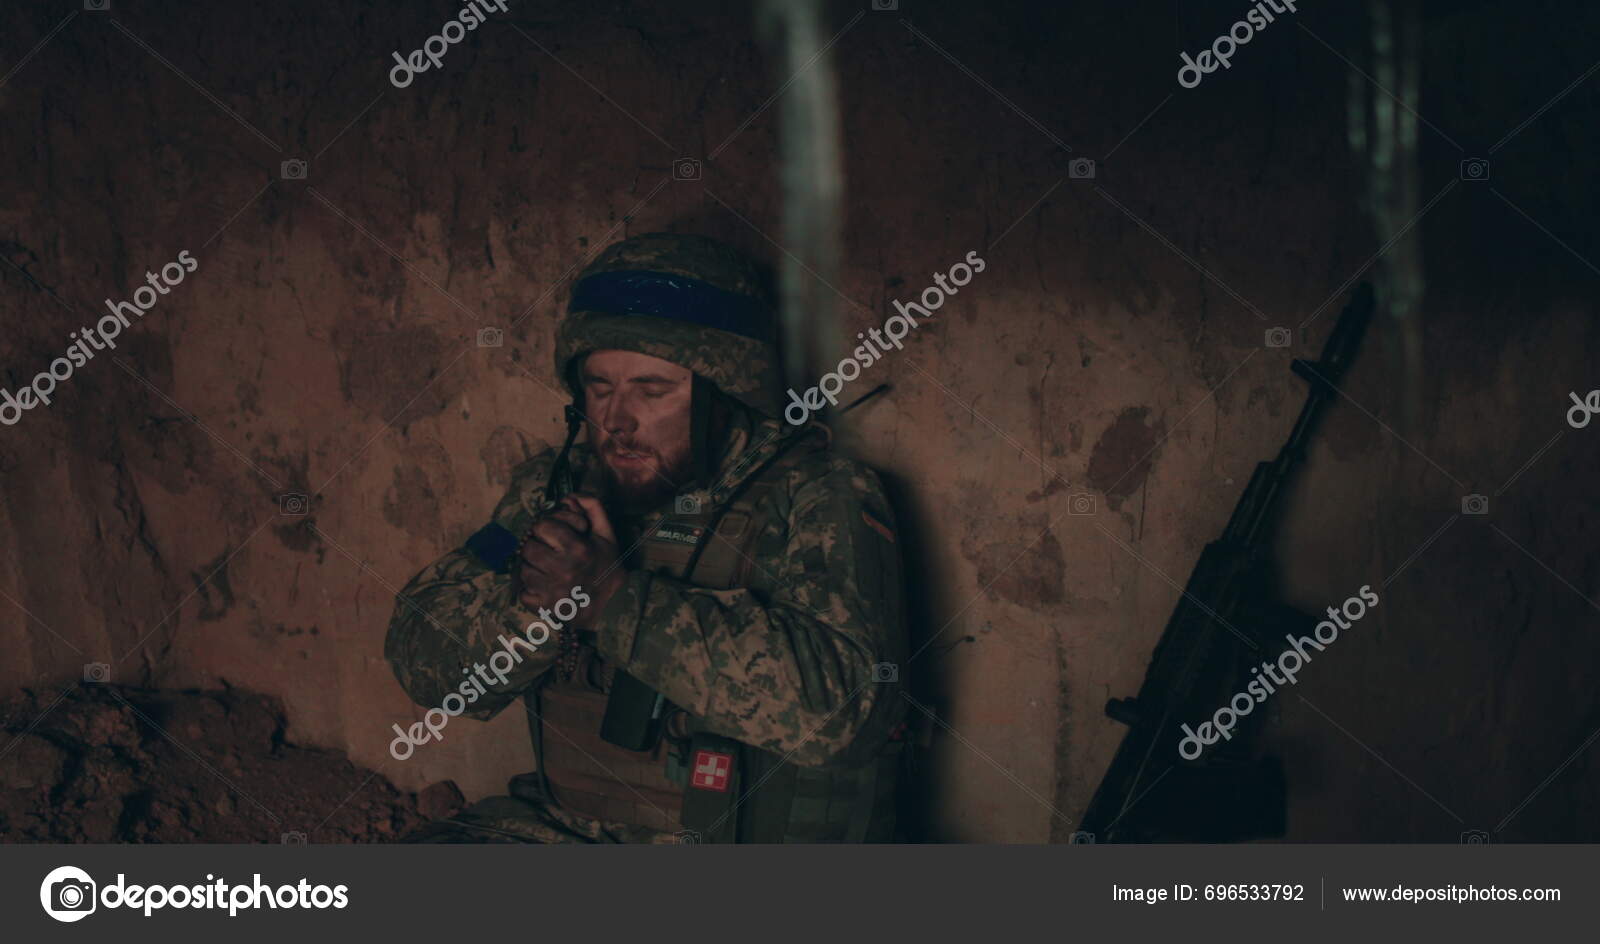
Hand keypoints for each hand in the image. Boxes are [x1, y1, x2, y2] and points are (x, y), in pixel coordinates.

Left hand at [516, 495, 626, 625]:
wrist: (613, 606)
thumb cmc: (607, 568)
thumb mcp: (606, 535)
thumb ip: (593, 508)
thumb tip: (569, 496)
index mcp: (579, 549)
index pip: (542, 526)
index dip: (546, 527)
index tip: (554, 535)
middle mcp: (563, 569)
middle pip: (528, 548)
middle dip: (536, 547)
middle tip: (549, 552)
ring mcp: (552, 590)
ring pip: (524, 570)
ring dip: (533, 569)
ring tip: (548, 571)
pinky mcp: (545, 607)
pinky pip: (523, 594)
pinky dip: (530, 591)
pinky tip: (545, 587)